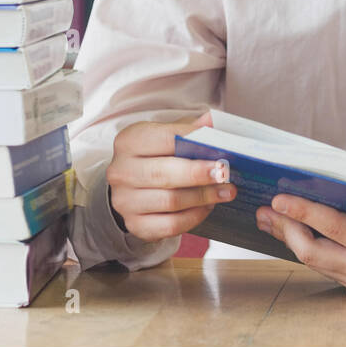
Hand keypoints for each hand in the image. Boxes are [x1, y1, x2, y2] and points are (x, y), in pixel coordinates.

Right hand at [106, 112, 236, 241]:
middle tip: (224, 174)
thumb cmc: (155, 157)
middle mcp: (121, 171)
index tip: (218, 145)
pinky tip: (207, 207)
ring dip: (202, 197)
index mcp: (129, 141)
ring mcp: (125, 201)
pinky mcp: (136, 224)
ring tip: (224, 191)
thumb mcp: (167, 136)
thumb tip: (211, 121)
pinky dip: (194, 217)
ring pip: (170, 201)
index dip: (193, 141)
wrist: (134, 187)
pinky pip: (170, 225)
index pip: (164, 138)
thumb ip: (189, 129)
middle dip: (199, 174)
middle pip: (164, 174)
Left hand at [256, 174, 345, 294]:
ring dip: (290, 241)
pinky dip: (306, 250)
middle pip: (312, 252)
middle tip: (263, 209)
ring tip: (268, 220)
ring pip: (315, 263)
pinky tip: (293, 235)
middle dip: (285, 230)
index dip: (304, 212)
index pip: (334, 228)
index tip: (281, 198)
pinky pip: (325, 268)